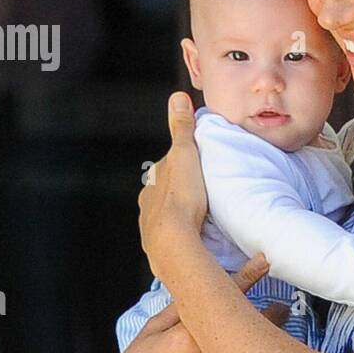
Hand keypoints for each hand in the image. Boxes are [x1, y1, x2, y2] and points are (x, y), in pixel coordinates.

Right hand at [89, 253, 287, 352]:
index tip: (264, 263)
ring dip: (264, 348)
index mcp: (182, 334)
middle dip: (269, 316)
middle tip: (283, 307)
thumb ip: (179, 308)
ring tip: (276, 339)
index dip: (246, 278)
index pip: (219, 301)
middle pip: (243, 332)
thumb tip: (202, 286)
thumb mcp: (152, 328)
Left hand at [138, 93, 208, 283]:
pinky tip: (200, 244)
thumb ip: (182, 129)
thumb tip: (178, 97)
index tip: (194, 170)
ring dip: (184, 220)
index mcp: (152, 187)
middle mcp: (148, 209)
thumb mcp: (185, 156)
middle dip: (180, 196)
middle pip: (164, 199)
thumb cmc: (181, 199)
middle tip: (202, 196)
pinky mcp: (164, 254)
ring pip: (169, 222)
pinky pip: (177, 244)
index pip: (164, 174)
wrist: (174, 243)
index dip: (178, 170)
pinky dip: (187, 241)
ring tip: (204, 221)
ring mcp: (153, 233)